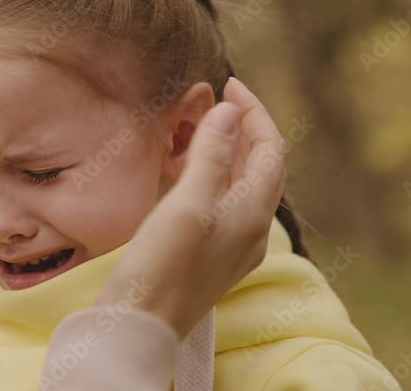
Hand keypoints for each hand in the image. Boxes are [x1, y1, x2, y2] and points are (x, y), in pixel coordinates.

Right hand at [95, 77, 287, 336]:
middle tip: (216, 101)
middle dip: (244, 128)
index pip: (270, 149)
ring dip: (229, 150)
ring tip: (202, 126)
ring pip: (242, 184)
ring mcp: (233, 245)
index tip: (230, 84)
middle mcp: (252, 229)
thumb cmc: (161, 266)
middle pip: (261, 166)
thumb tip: (230, 111)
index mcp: (253, 213)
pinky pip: (223, 202)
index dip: (255, 113)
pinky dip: (212, 175)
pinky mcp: (211, 255)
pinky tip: (187, 170)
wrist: (140, 326)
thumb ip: (212, 156)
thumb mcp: (187, 204)